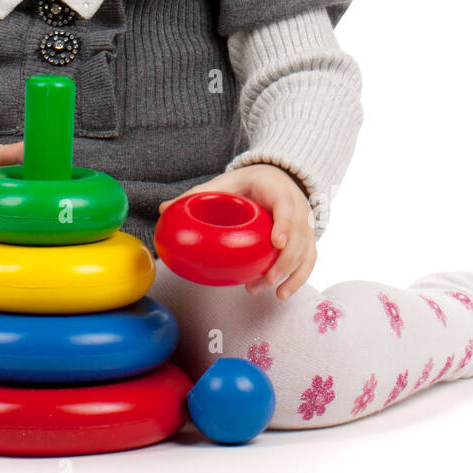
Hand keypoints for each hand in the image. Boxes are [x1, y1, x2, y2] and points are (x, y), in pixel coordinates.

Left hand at [158, 164, 316, 299]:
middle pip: (300, 235)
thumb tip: (164, 209)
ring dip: (292, 274)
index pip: (287, 206)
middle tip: (268, 279)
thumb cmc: (248, 184)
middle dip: (286, 260)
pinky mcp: (306, 240)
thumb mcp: (226, 183)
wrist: (274, 179)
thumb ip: (198, 195)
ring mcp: (305, 225)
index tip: (275, 242)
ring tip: (274, 292)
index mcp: (278, 189)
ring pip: (306, 251)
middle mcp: (298, 207)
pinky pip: (308, 260)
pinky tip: (282, 293)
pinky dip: (299, 278)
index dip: (285, 225)